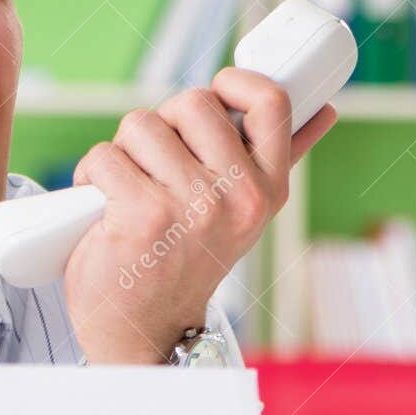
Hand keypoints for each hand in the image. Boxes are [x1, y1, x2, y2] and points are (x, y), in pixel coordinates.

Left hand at [61, 68, 336, 365]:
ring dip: (120, 151)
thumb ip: (275, 161)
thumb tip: (325, 111)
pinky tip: (97, 201)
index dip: (235, 83)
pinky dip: (89, 174)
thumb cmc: (185, 264)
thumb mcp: (242, 215)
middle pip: (189, 103)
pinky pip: (104, 156)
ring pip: (139, 125)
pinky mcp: (140, 215)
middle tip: (152, 165)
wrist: (146, 332)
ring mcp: (189, 205)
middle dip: (159, 125)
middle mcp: (235, 197)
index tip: (215, 93)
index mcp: (266, 190)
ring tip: (124, 188)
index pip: (271, 103)